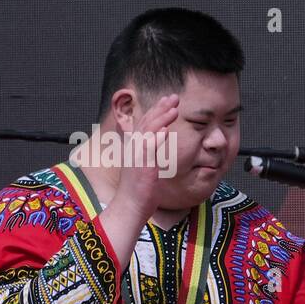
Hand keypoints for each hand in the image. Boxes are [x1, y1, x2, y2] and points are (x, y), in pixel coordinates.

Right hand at [110, 93, 178, 220]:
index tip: (168, 100)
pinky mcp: (142, 168)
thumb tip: (159, 135)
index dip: (156, 110)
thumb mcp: (142, 164)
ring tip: (174, 108)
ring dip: (160, 119)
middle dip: (160, 108)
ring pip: (148, 133)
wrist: (129, 206)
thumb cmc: (137, 188)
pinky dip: (157, 139)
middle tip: (174, 97)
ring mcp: (136, 158)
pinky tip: (166, 131)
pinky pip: (149, 151)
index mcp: (133, 147)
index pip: (144, 123)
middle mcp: (133, 149)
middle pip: (146, 123)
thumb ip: (149, 149)